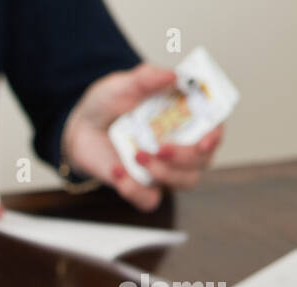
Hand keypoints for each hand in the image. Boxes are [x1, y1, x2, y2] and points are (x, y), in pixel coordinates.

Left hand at [62, 63, 223, 211]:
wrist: (81, 127)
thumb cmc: (110, 103)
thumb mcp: (123, 84)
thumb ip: (146, 77)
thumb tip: (172, 75)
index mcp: (186, 117)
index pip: (214, 128)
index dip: (216, 135)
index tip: (206, 140)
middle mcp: (182, 145)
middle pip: (203, 160)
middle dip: (185, 157)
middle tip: (160, 148)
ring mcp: (164, 168)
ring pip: (185, 182)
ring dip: (165, 173)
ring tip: (136, 156)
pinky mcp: (142, 186)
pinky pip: (150, 200)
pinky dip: (135, 190)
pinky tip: (118, 171)